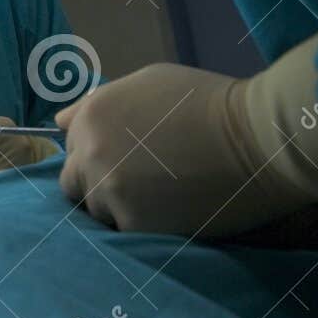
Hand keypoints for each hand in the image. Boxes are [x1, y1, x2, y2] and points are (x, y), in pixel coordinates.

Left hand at [54, 40, 317, 237]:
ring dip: (119, 208)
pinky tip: (173, 213)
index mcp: (90, 116)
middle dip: (97, 184)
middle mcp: (89, 152)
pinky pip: (124, 232)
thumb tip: (58, 123)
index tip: (127, 159)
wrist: (259, 137)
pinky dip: (143, 227)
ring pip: (97, 211)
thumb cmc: (209, 104)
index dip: (97, 155)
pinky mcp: (134, 223)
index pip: (70, 148)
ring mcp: (109, 190)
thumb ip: (97, 105)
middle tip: (139, 185)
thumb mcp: (146, 84)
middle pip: (73, 183)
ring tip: (162, 199)